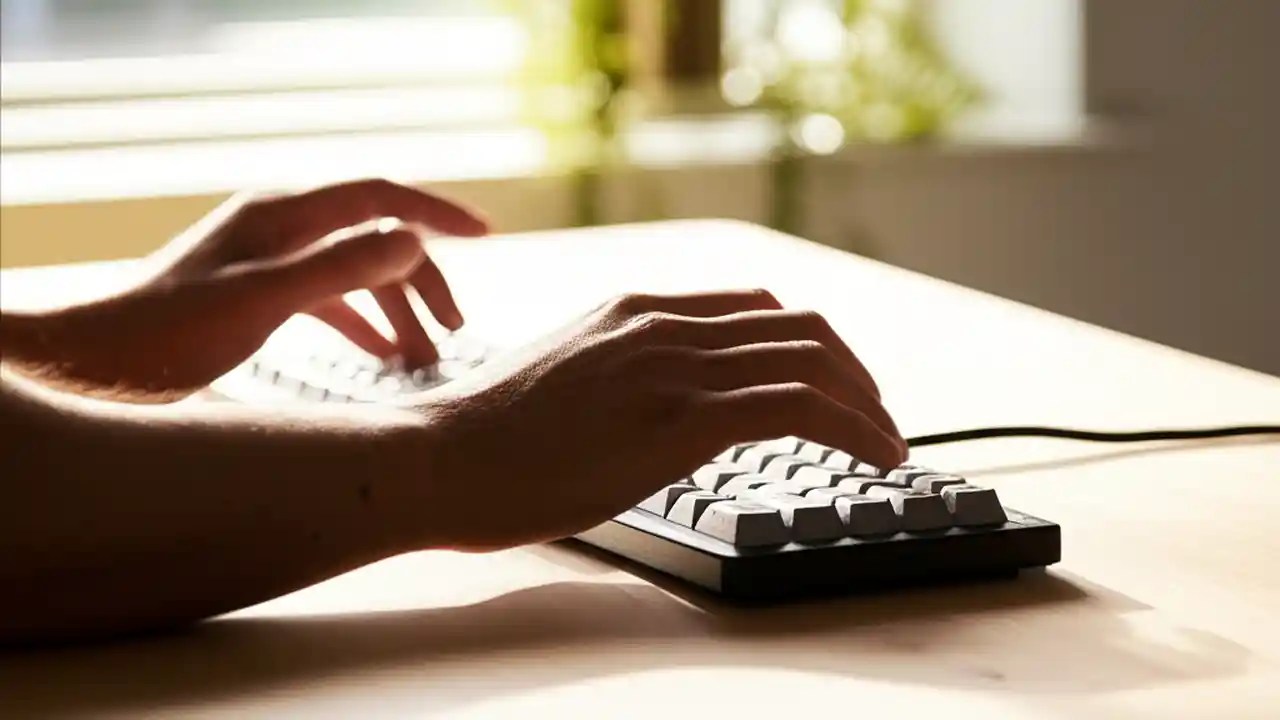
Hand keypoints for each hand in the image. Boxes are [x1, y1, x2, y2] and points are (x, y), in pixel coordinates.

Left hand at [3, 179, 486, 398]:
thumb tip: (411, 241)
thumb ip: (340, 266)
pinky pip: (335, 301)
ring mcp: (276, 260)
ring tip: (426, 361)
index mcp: (286, 213)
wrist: (107, 360)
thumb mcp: (265, 297)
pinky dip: (365, 326)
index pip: (379, 196)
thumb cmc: (176, 330)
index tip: (485, 235)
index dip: (435, 213)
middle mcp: (286, 228)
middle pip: (376, 240)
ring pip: (359, 275)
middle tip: (454, 331)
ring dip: (396, 313)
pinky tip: (386, 357)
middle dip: (422, 282)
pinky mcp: (266, 294)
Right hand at [413, 289, 906, 550]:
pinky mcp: (683, 415)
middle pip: (798, 326)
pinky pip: (800, 406)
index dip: (808, 347)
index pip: (754, 309)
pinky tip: (877, 456)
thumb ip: (619, 375)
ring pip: (812, 359)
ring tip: (889, 443)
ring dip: (866, 402)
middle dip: (852, 371)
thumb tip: (652, 411)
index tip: (831, 388)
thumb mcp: (565, 381)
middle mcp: (663, 322)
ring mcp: (675, 363)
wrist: (440, 457)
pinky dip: (855, 427)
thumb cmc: (487, 438)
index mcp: (635, 309)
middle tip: (875, 416)